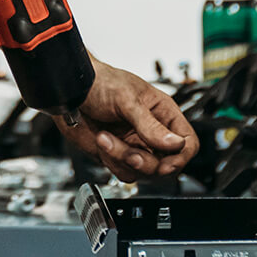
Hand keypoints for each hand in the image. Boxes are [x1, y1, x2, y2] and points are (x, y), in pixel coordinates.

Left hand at [55, 59, 198, 180]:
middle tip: (130, 154)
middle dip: (146, 161)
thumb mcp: (128, 100)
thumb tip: (176, 144)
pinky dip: (112, 162)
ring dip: (123, 158)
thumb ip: (151, 125)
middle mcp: (152, 131)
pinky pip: (124, 173)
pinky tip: (101, 142)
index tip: (165, 163)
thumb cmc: (100, 82)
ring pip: (143, 171)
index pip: (187, 142)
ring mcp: (135, 145)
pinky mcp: (117, 155)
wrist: (68, 92)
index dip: (180, 156)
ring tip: (106, 138)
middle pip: (167, 164)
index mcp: (162, 113)